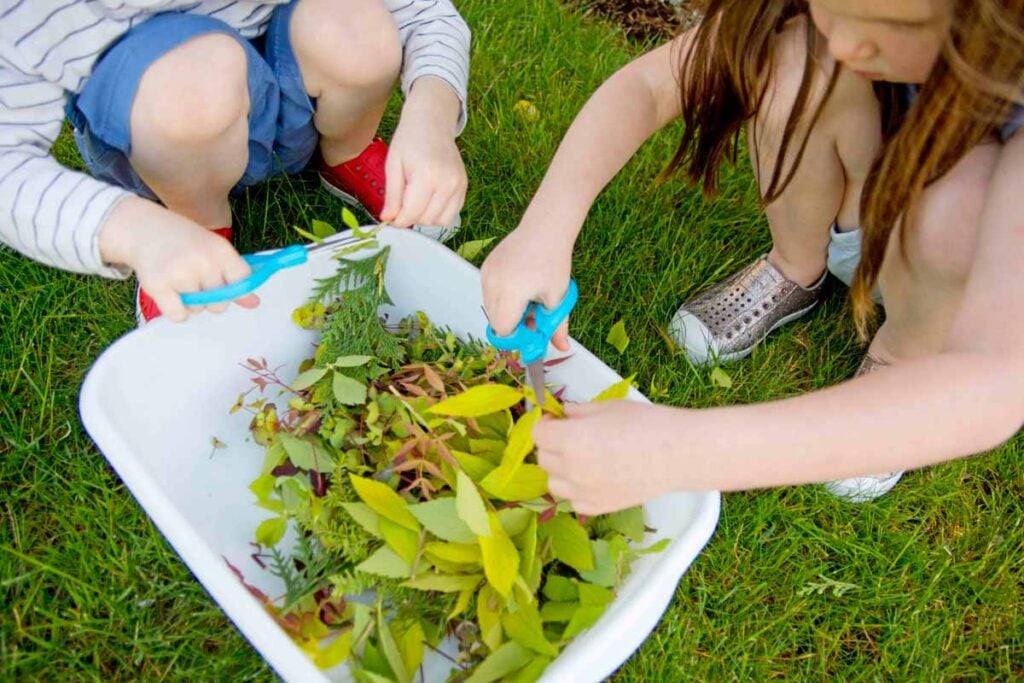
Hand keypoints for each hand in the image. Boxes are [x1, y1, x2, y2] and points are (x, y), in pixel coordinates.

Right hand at [100, 197, 258, 322]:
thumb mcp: (213, 251)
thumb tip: (255, 303)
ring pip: (198, 309)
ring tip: (180, 280)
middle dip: (210, 298)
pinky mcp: (158, 285)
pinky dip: (176, 311)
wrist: (144, 229)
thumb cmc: (184, 242)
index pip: (243, 282)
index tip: (223, 281)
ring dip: (190, 302)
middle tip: (196, 279)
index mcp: (221, 250)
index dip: (235, 288)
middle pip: (221, 303)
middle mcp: (203, 261)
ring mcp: (180, 273)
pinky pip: (179, 316)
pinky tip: (170, 292)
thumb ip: (235, 278)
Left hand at [381, 78, 466, 227]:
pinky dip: (438, 214)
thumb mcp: (393, 165)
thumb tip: (388, 219)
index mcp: (426, 176)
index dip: (398, 220)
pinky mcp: (464, 187)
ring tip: (416, 201)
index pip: (411, 213)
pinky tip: (428, 200)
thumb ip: (392, 195)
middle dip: (410, 218)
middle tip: (401, 205)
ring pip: (440, 221)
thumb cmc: (409, 140)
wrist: (432, 122)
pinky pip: (451, 214)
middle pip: (425, 220)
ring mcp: (458, 185)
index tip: (390, 218)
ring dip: (424, 218)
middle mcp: (446, 182)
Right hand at [480, 221, 573, 350]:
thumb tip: (562, 348)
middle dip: (514, 324)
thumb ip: (555, 327)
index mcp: (512, 293)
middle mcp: (493, 284)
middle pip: (496, 321)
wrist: (544, 229)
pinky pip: (488, 293)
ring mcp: (486, 275)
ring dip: (507, 310)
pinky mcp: (484, 268)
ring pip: (491, 308)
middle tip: (533, 312)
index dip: (518, 335)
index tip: (532, 330)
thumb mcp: (557, 298)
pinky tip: (518, 285)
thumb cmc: (553, 262)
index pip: (503, 329)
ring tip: (527, 296)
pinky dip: (502, 297)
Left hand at [535, 401, 680, 513]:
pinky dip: (577, 490)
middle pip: (544, 458)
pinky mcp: (599, 507)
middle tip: (571, 435)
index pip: (538, 434)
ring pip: (554, 483)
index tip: (556, 419)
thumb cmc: (645, 423)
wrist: (677, 453)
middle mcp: (571, 468)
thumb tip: (564, 415)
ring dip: (560, 469)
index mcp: (570, 439)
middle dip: (552, 444)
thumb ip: (579, 412)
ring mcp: (584, 491)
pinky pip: (574, 500)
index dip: (545, 424)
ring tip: (581, 459)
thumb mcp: (607, 407)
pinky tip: (593, 477)